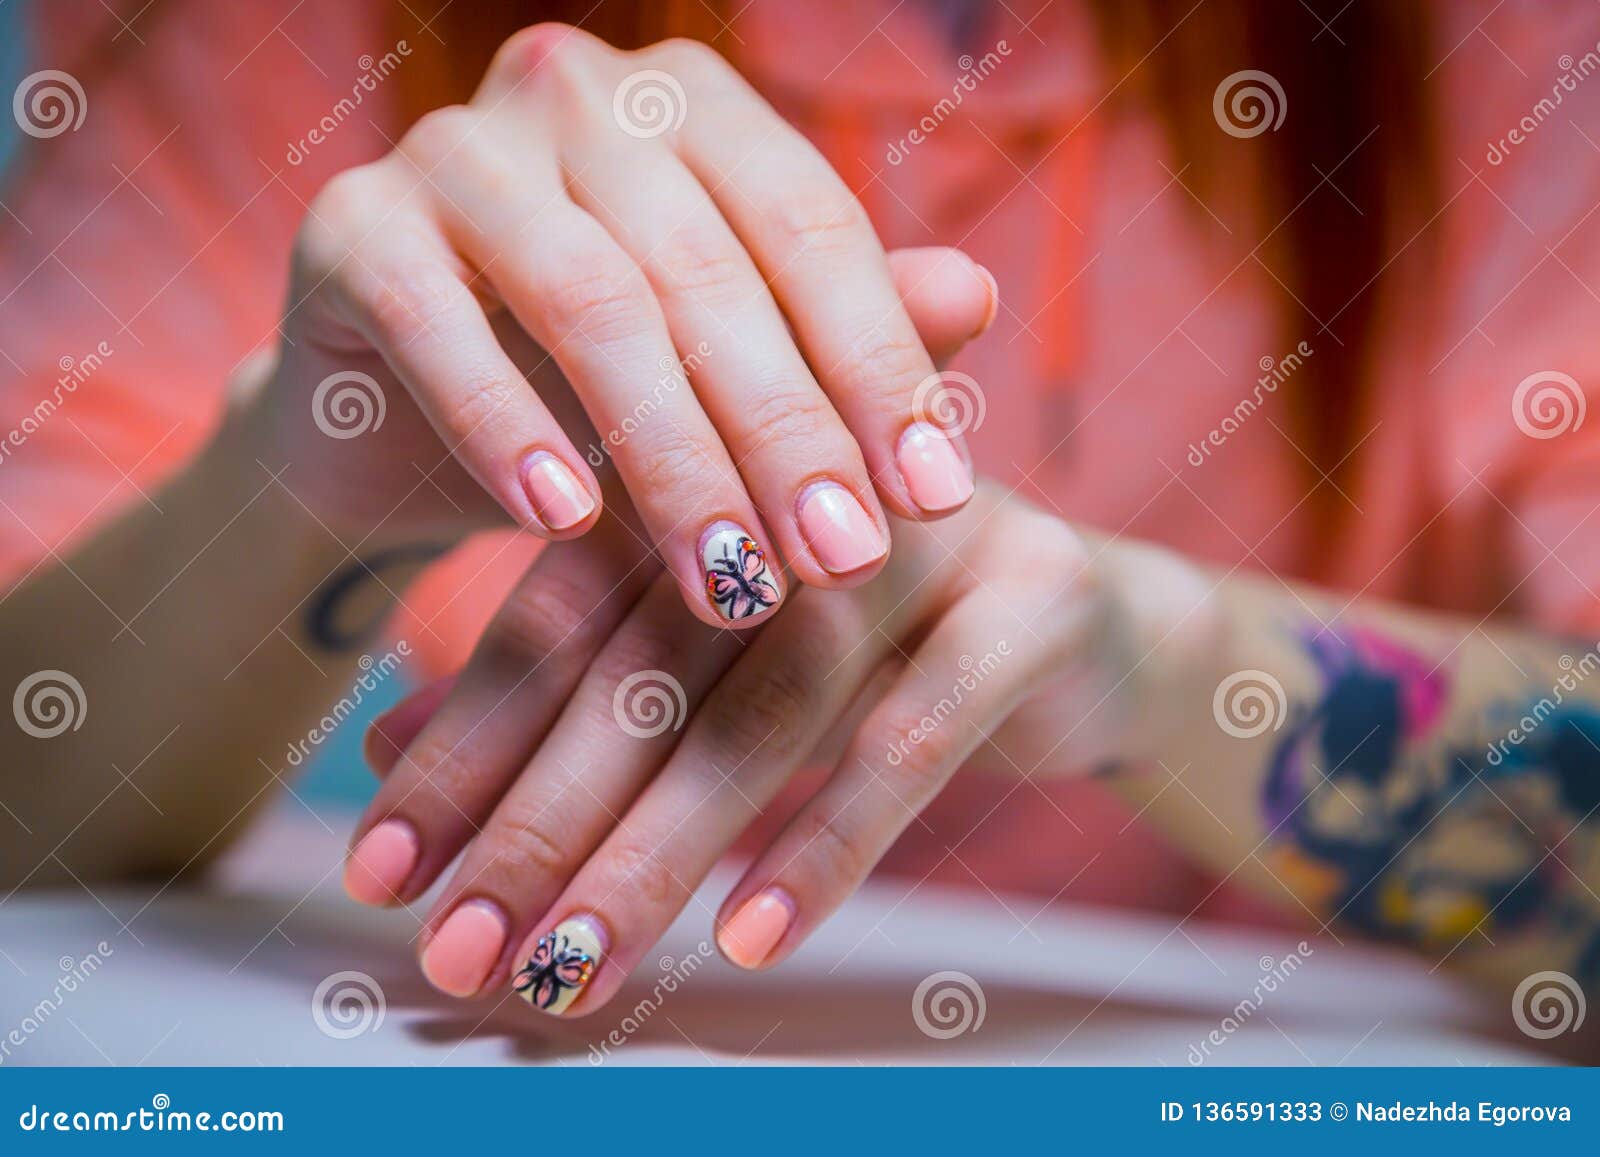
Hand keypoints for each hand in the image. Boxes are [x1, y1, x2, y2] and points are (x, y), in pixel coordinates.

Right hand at [244, 23, 991, 626]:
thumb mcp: (724, 379)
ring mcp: (455, 147)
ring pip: (591, 300)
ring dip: (668, 456)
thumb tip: (977, 298)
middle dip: (786, 434)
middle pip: (710, 271)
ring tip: (728, 579)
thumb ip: (833, 338)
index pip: (812, 228)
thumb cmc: (591, 401)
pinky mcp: (347, 222)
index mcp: (694, 104)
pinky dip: (501, 427)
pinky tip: (560, 526)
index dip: (881, 367)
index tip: (937, 501)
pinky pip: (436, 325)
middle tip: (841, 561)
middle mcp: (578, 92)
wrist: (398, 437)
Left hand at [347, 485, 1218, 1013]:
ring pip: (765, 707)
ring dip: (659, 853)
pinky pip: (912, 736)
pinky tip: (750, 934)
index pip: (557, 611)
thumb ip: (573, 686)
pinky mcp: (1031, 601)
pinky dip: (827, 840)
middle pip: (644, 663)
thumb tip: (381, 745)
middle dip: (536, 822)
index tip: (380, 873)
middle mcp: (801, 486)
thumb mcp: (720, 658)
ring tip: (569, 972)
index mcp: (711, 472)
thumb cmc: (871, 644)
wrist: (1092, 621)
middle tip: (455, 952)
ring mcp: (922, 536)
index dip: (462, 743)